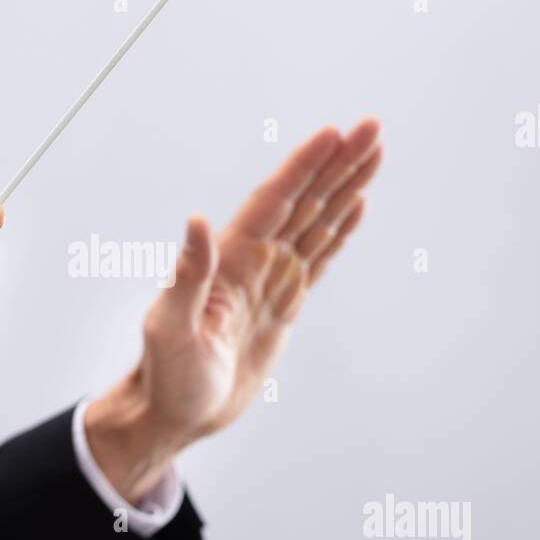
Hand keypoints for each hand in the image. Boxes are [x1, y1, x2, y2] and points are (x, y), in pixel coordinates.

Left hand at [86, 121, 382, 501]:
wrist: (176, 411)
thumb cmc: (166, 373)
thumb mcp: (170, 327)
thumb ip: (188, 275)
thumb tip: (197, 222)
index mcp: (229, 259)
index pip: (273, 202)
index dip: (303, 168)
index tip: (333, 135)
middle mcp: (253, 259)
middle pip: (304, 200)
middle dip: (337, 164)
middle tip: (371, 127)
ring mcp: (271, 279)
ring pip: (316, 222)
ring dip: (344, 187)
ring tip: (373, 152)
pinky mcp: (284, 303)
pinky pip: (318, 258)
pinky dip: (339, 231)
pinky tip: (356, 205)